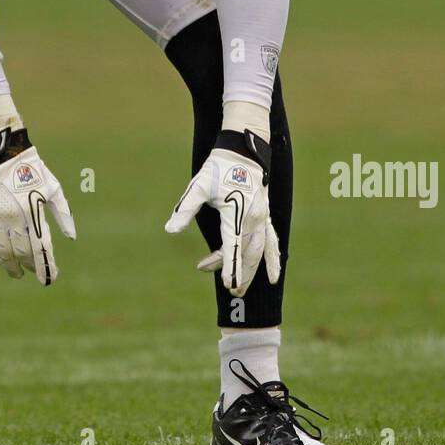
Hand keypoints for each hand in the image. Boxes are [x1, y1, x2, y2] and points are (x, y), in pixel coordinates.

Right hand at [0, 127, 75, 284]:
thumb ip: (62, 213)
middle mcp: (13, 216)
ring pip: (1, 250)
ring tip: (16, 273)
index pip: (41, 248)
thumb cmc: (33, 170)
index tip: (50, 278)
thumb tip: (71, 237)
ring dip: (9, 265)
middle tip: (31, 273)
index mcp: (32, 211)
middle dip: (28, 267)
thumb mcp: (53, 188)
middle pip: (21, 252)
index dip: (46, 266)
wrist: (1, 152)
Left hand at [165, 129, 279, 295]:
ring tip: (243, 288)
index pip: (232, 246)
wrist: (242, 151)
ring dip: (252, 270)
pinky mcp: (265, 215)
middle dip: (240, 274)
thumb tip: (170, 230)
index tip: (228, 285)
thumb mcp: (198, 187)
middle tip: (232, 293)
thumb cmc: (217, 169)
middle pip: (247, 253)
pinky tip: (274, 275)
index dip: (229, 266)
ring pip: (260, 251)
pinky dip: (272, 259)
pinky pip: (272, 242)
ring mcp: (262, 218)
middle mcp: (253, 218)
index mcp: (236, 213)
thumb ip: (185, 209)